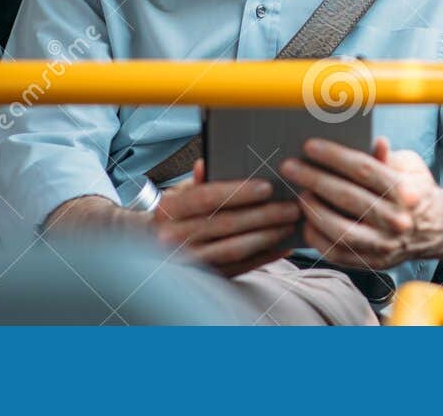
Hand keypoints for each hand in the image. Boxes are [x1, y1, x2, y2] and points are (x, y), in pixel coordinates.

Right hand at [150, 160, 300, 277]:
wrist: (150, 248)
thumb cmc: (175, 213)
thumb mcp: (180, 192)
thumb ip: (198, 180)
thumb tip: (206, 164)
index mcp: (169, 209)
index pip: (206, 197)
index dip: (238, 192)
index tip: (267, 187)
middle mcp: (173, 237)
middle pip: (226, 224)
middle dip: (263, 215)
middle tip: (292, 206)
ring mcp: (188, 261)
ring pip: (235, 248)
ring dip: (268, 236)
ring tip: (290, 224)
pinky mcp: (204, 278)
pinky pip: (240, 267)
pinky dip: (264, 257)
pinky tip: (283, 246)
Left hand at [279, 137, 440, 269]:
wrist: (435, 228)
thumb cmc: (414, 189)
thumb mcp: (409, 166)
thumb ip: (387, 157)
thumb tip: (376, 141)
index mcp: (407, 192)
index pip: (364, 169)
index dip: (334, 156)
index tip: (309, 146)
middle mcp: (397, 221)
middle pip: (347, 197)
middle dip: (313, 179)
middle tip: (290, 167)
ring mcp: (385, 246)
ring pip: (339, 230)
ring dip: (313, 210)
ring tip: (299, 194)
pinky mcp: (374, 263)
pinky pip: (337, 253)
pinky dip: (317, 237)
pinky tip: (306, 221)